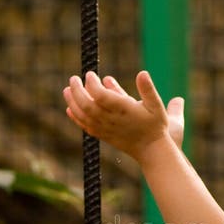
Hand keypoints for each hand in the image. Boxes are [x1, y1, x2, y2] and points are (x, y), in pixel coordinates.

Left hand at [63, 70, 178, 160]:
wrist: (150, 150)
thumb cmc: (155, 125)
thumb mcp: (156, 105)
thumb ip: (148, 89)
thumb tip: (142, 73)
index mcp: (123, 110)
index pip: (101, 96)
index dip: (92, 84)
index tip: (90, 74)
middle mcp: (112, 119)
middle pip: (87, 104)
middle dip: (77, 91)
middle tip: (73, 78)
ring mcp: (105, 129)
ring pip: (84, 115)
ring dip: (72, 102)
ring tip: (67, 90)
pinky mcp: (103, 135)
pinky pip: (85, 126)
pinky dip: (76, 117)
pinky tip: (70, 109)